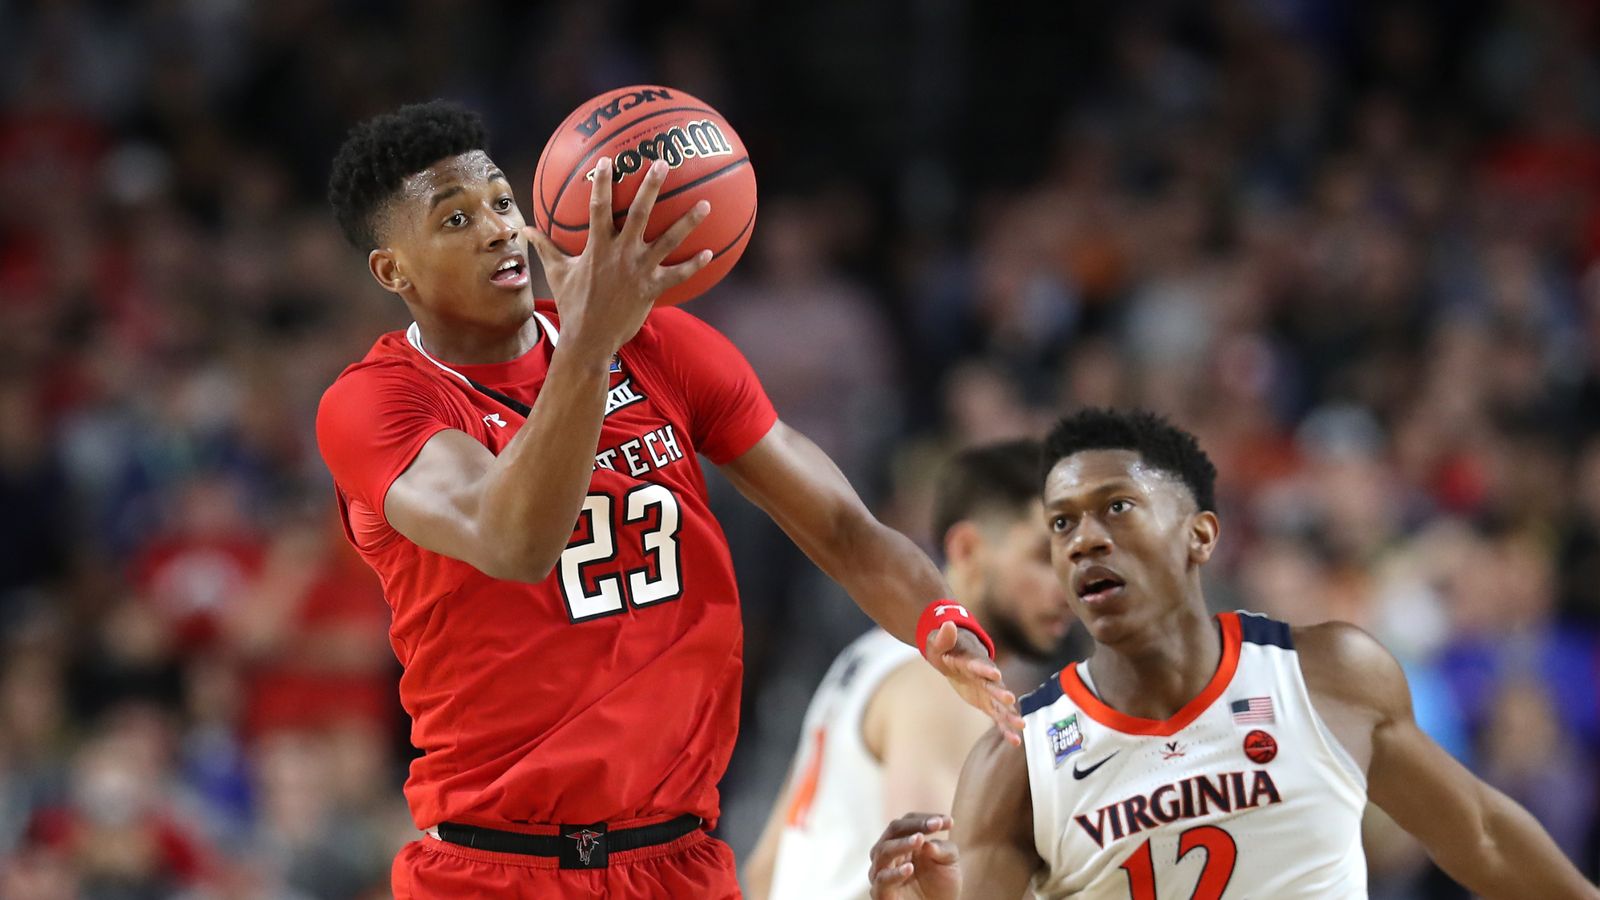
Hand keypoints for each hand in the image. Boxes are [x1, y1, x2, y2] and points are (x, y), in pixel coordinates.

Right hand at [526, 157, 709, 357]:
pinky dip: (694, 264)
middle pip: (640, 212)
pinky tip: (709, 253)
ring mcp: (639, 270)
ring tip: (706, 204)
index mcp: (597, 246)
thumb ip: (545, 247)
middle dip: (651, 186)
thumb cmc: (573, 303)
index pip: (598, 206)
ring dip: (688, 222)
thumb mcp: (557, 272)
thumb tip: (524, 228)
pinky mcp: (653, 288)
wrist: (589, 338)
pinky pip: (678, 274)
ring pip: (669, 240)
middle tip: (664, 163)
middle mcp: (621, 253)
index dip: (603, 182)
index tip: (609, 160)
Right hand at [869, 814, 960, 899]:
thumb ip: (944, 849)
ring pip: (883, 851)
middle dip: (915, 826)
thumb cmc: (941, 883)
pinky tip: (909, 868)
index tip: (949, 822)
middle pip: (894, 830)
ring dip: (901, 844)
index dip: (926, 819)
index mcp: (903, 840)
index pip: (908, 821)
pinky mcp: (881, 893)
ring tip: (919, 839)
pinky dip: (895, 873)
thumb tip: (928, 844)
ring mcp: (882, 872)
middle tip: (934, 825)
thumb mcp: (950, 862)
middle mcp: (889, 853)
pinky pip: (882, 880)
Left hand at [925, 621, 1023, 745]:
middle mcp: (986, 677)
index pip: (979, 664)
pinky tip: (1016, 741)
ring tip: (1021, 725)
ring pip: (1001, 705)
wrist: (956, 656)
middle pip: (995, 685)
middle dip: (1001, 692)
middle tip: (1010, 700)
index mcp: (973, 661)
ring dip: (1010, 714)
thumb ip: (943, 637)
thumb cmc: (945, 648)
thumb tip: (947, 624)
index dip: (985, 668)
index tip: (994, 673)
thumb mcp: (939, 643)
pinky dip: (1006, 728)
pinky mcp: (989, 703)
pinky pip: (998, 717)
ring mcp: (989, 691)